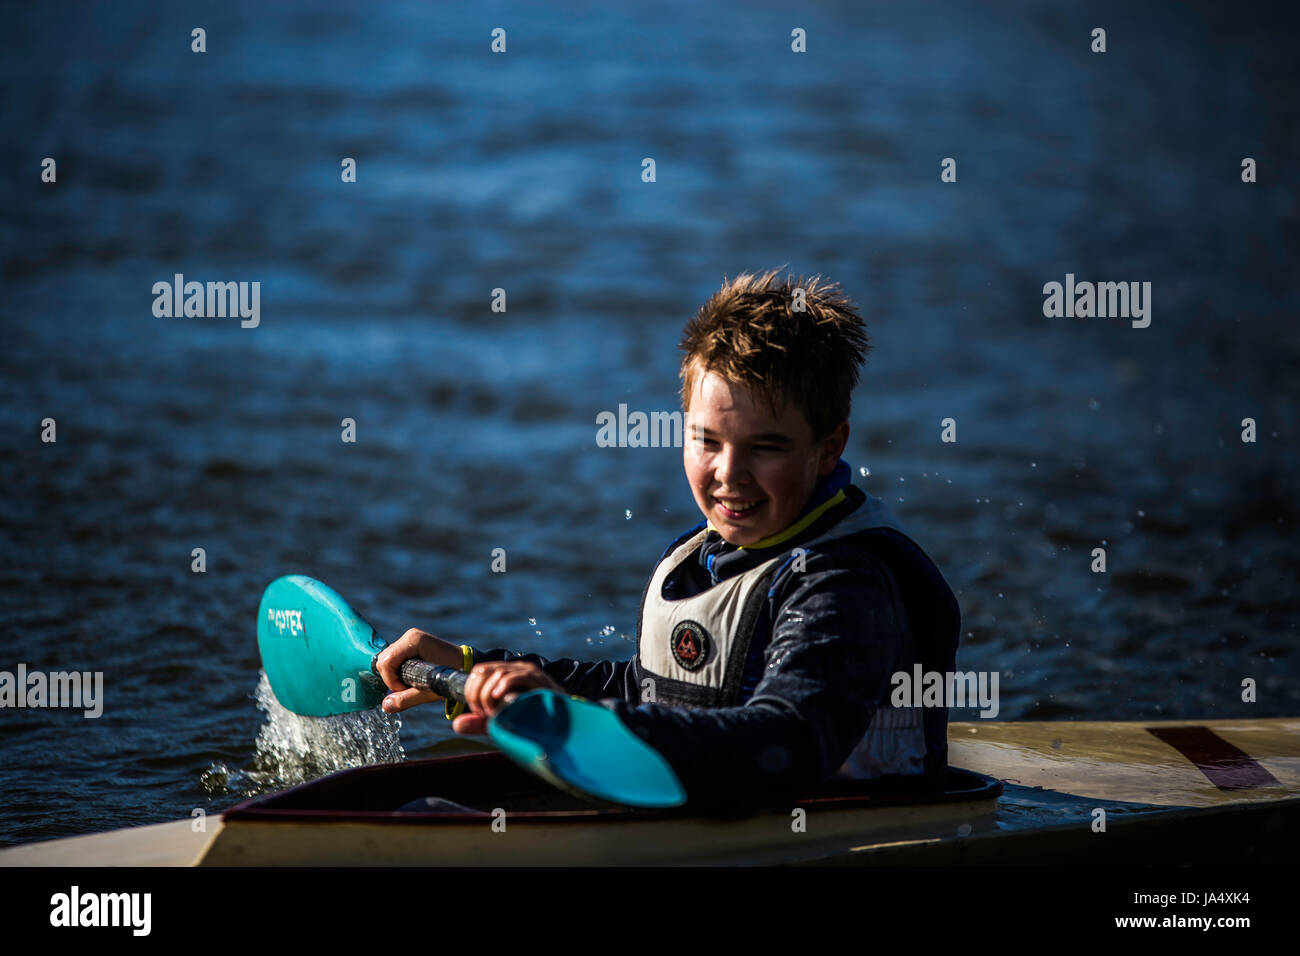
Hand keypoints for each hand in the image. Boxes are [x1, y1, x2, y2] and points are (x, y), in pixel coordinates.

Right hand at [374, 628, 465, 713]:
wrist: (467, 665)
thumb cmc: (451, 675)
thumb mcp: (429, 690)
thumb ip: (406, 699)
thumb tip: (385, 705)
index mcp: (414, 641)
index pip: (386, 662)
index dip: (391, 681)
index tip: (405, 690)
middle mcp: (410, 636)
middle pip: (384, 660)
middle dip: (392, 679)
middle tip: (409, 688)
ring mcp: (410, 638)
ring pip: (387, 660)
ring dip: (395, 676)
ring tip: (412, 683)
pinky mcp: (411, 644)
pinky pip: (394, 659)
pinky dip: (398, 671)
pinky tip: (412, 677)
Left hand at [451, 661, 566, 735]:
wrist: (562, 726)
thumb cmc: (531, 721)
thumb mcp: (501, 721)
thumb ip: (479, 722)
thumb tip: (456, 724)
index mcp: (506, 674)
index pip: (478, 672)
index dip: (471, 691)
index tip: (477, 712)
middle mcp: (516, 669)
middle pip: (483, 672)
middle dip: (477, 695)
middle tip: (484, 714)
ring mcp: (528, 672)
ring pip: (496, 674)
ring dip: (488, 696)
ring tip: (495, 713)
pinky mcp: (539, 680)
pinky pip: (515, 676)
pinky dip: (502, 686)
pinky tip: (498, 700)